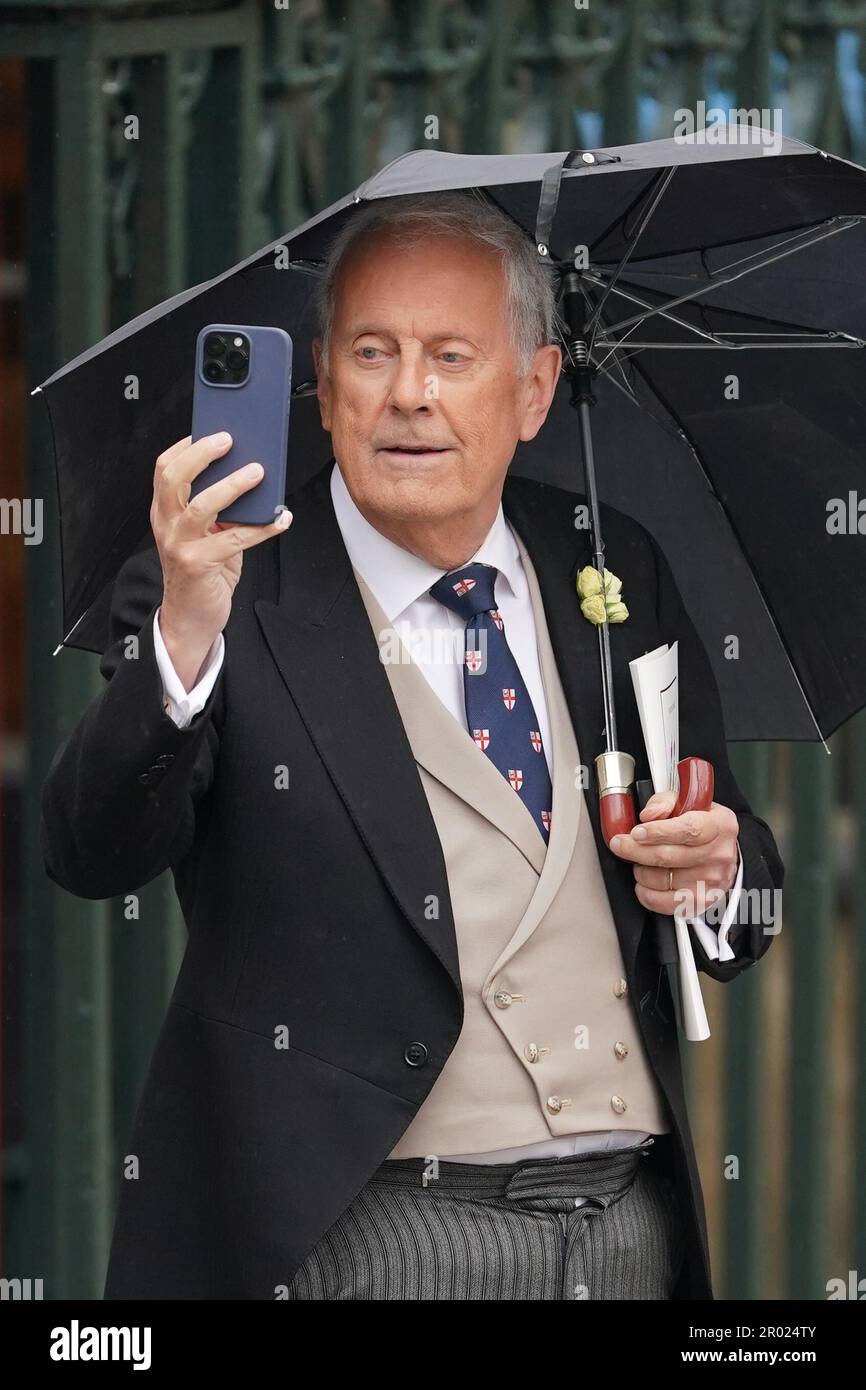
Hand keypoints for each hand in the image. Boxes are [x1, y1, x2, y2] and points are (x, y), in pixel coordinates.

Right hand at [150, 433, 291, 687]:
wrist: (190, 618)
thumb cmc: (203, 571)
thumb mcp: (204, 534)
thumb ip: (219, 508)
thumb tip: (250, 474)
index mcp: (164, 511)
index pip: (165, 468)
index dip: (187, 445)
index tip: (213, 429)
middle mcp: (166, 524)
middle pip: (173, 477)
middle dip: (201, 454)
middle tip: (229, 439)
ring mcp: (180, 545)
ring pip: (201, 505)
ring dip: (232, 485)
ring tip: (257, 472)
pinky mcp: (199, 565)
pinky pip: (234, 539)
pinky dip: (261, 527)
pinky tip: (280, 518)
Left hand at [609, 790, 738, 917]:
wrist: (723, 853)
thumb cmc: (702, 827)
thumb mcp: (687, 803)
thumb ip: (665, 802)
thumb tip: (649, 815)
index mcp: (719, 825)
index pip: (689, 830)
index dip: (658, 832)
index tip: (636, 832)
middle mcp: (718, 855)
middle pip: (669, 856)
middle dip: (635, 850)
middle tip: (620, 844)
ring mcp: (711, 881)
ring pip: (661, 879)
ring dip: (641, 870)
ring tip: (641, 861)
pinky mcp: (701, 902)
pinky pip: (663, 902)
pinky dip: (646, 893)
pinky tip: (644, 882)